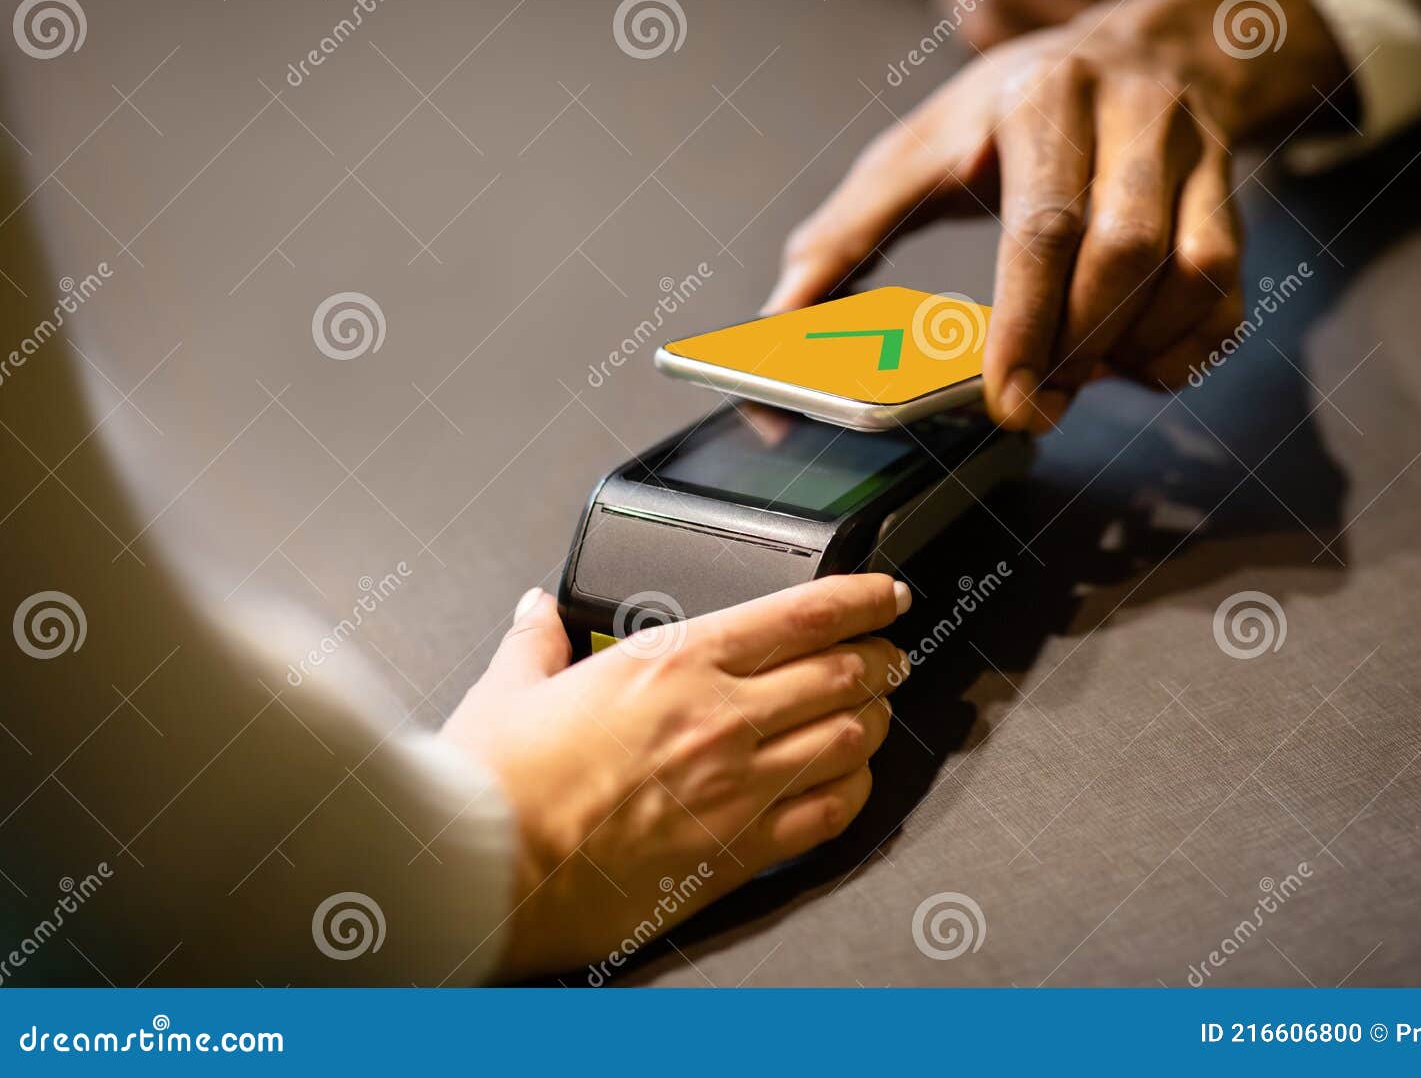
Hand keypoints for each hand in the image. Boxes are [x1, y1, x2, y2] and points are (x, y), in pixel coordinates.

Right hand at [442, 574, 911, 977]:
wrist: (483, 872)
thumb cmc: (494, 783)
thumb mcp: (509, 687)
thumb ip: (538, 639)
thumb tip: (540, 610)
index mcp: (673, 661)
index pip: (802, 614)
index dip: (862, 598)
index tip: (886, 594)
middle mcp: (719, 718)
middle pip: (844, 673)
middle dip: (881, 657)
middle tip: (890, 652)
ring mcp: (736, 787)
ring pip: (849, 739)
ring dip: (874, 719)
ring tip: (876, 710)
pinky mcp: (736, 854)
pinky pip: (828, 816)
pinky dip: (855, 791)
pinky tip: (850, 781)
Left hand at [765, 0, 1348, 431]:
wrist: (1141, 51)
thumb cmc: (1014, 112)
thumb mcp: (919, 149)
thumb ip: (848, 232)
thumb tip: (781, 319)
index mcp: (1042, 99)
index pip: (1044, 222)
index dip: (1027, 321)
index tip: (1007, 397)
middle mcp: (1132, 118)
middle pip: (1125, 253)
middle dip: (1076, 349)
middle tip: (1034, 405)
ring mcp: (1194, 154)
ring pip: (1189, 275)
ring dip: (1131, 350)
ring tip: (1078, 377)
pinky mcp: (1230, 194)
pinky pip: (1224, 289)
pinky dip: (1183, 346)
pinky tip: (1133, 361)